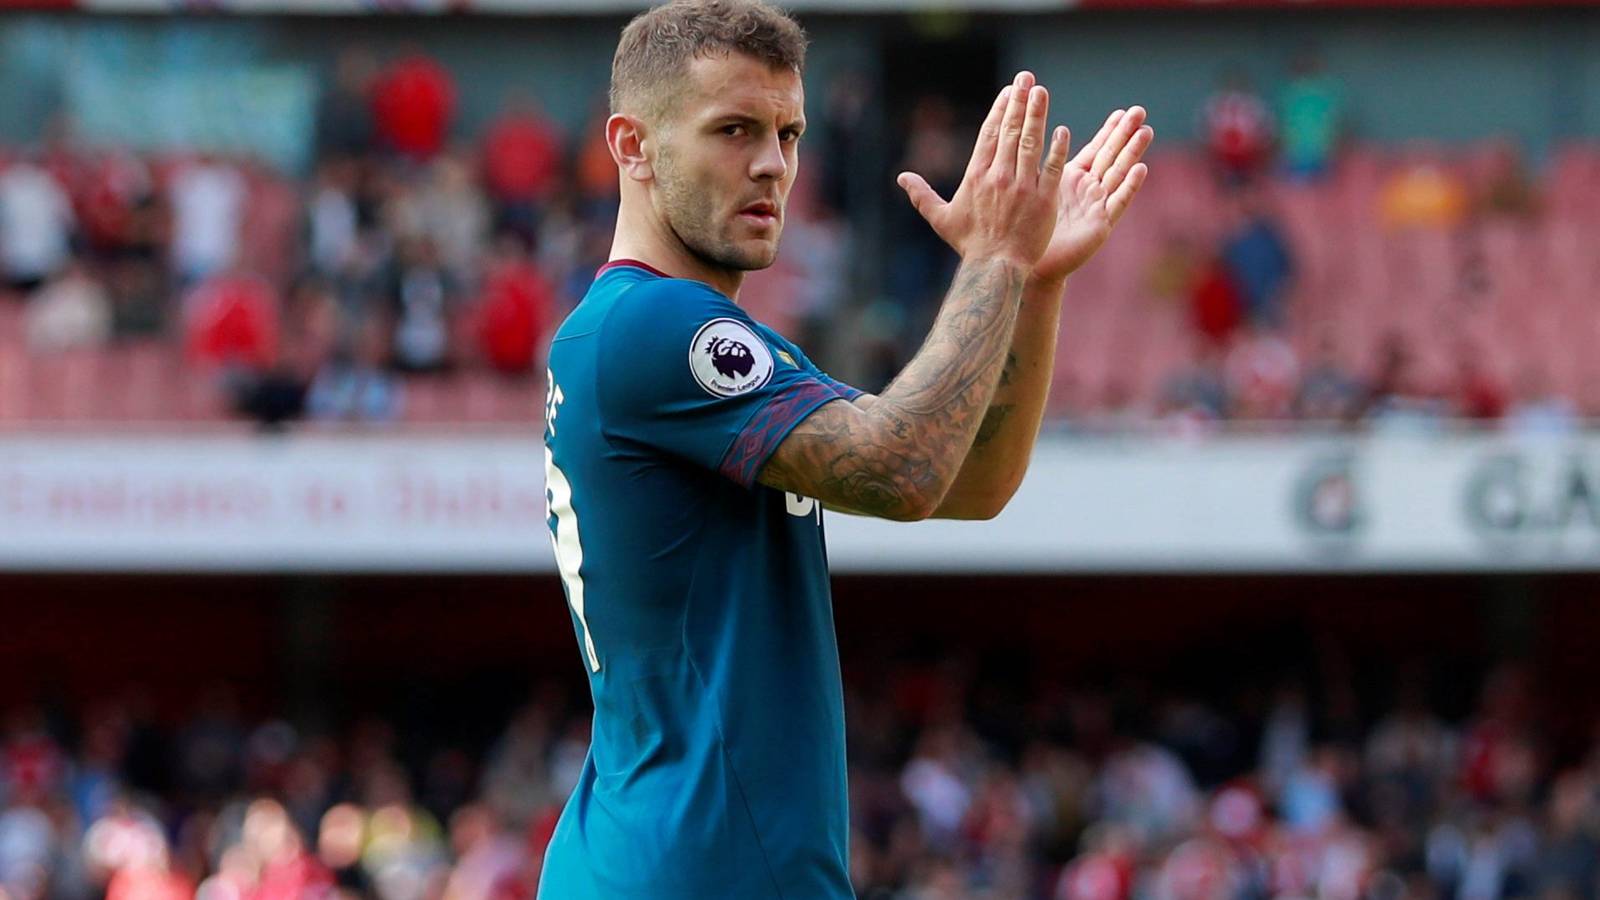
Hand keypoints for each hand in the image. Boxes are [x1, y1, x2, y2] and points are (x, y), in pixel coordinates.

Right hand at [898, 71, 1066, 269]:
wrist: (995, 269)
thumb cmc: (970, 245)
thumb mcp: (942, 219)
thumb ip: (922, 195)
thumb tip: (901, 178)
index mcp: (977, 177)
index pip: (990, 135)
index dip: (1000, 111)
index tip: (1009, 92)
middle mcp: (1000, 177)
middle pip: (1011, 131)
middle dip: (1019, 102)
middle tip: (1027, 78)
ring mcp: (1023, 187)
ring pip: (1031, 143)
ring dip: (1037, 115)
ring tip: (1042, 92)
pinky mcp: (1044, 199)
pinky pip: (1051, 168)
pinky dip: (1056, 148)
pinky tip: (1061, 129)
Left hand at [1030, 106, 1152, 283]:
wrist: (1031, 262)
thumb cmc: (1027, 228)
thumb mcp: (1031, 189)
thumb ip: (1037, 165)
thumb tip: (1024, 134)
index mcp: (1073, 178)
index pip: (1096, 149)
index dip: (1109, 130)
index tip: (1122, 111)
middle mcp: (1089, 189)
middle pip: (1111, 155)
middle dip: (1125, 133)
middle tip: (1140, 110)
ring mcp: (1097, 206)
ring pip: (1118, 173)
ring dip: (1132, 152)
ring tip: (1146, 131)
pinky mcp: (1101, 224)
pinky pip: (1118, 202)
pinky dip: (1129, 185)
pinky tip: (1141, 169)